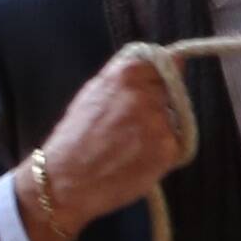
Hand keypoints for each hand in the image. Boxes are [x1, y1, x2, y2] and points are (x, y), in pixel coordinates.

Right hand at [20, 48, 195, 240]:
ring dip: (160, 130)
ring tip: (129, 146)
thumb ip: (129, 75)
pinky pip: (175, 145)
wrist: (64, 180)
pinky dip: (161, 153)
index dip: (160, 80)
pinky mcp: (167, 150)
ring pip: (174, 120)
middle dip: (161, 105)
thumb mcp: (95, 90)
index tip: (153, 90)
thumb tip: (166, 59)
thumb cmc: (76, 136)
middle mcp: (146, 94)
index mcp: (127, 74)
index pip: (167, 63)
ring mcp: (158, 123)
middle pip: (173, 93)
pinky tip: (136, 160)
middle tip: (131, 127)